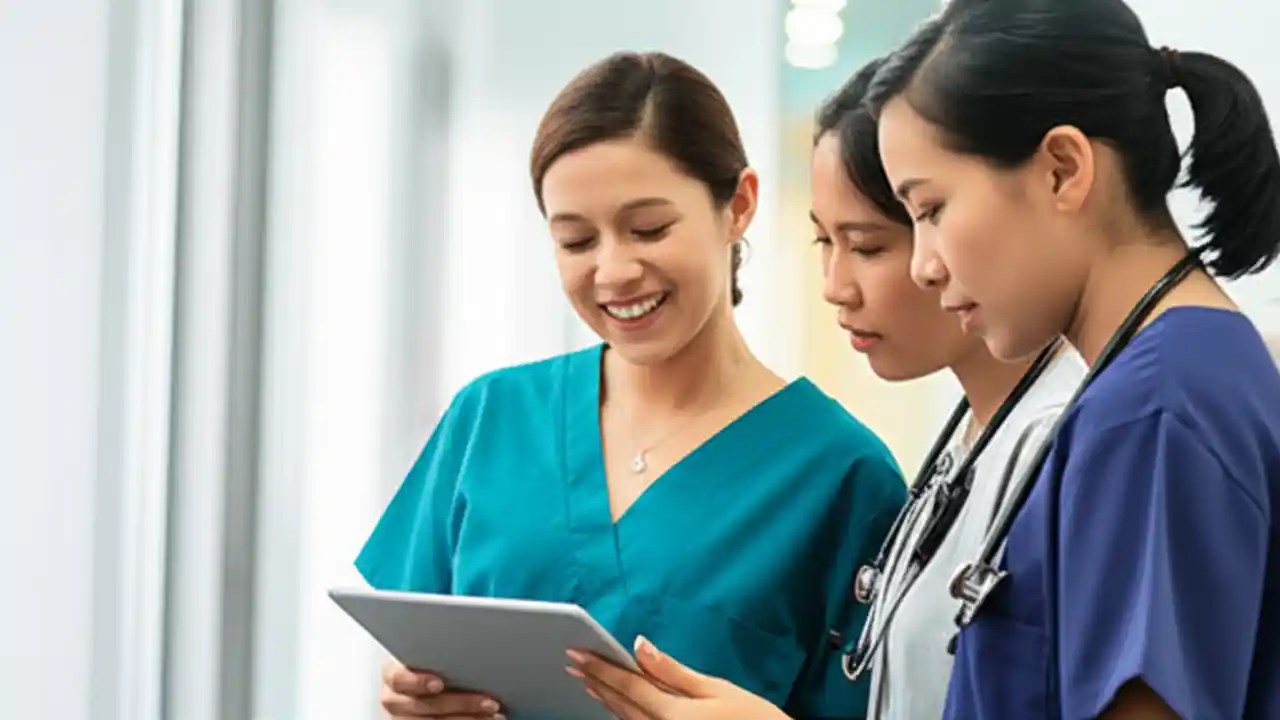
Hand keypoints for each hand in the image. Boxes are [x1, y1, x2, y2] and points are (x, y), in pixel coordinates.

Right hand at [379, 661, 504, 717]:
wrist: (430, 685)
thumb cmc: (436, 662)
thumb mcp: (433, 651)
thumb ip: (441, 649)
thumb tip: (466, 633)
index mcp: (393, 674)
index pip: (397, 678)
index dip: (417, 682)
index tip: (439, 683)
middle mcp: (394, 700)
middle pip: (422, 706)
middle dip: (459, 704)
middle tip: (488, 701)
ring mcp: (404, 719)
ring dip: (467, 718)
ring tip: (493, 712)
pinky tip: (486, 719)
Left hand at [566, 636, 791, 719]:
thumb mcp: (716, 690)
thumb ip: (673, 671)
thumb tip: (641, 646)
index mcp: (673, 714)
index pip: (627, 685)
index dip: (599, 667)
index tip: (576, 652)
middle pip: (620, 704)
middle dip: (595, 682)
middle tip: (572, 663)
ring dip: (604, 700)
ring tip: (587, 682)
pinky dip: (623, 717)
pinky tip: (615, 708)